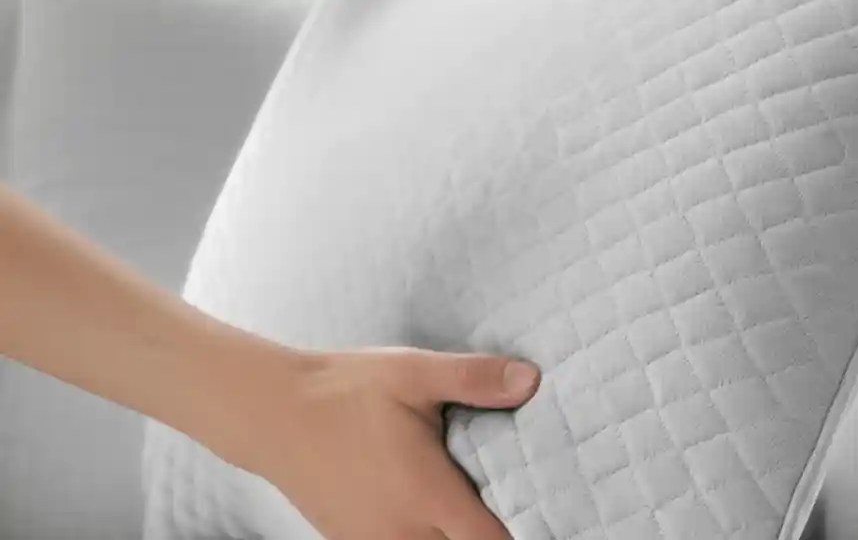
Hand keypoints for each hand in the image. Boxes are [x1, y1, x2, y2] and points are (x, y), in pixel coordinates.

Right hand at [235, 348, 540, 539]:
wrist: (271, 412)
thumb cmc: (345, 390)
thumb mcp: (413, 372)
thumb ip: (474, 379)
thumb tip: (533, 379)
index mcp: (426, 495)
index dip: (526, 530)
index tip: (547, 508)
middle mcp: (402, 532)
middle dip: (495, 533)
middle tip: (519, 502)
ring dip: (458, 537)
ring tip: (479, 507)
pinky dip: (425, 538)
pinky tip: (437, 514)